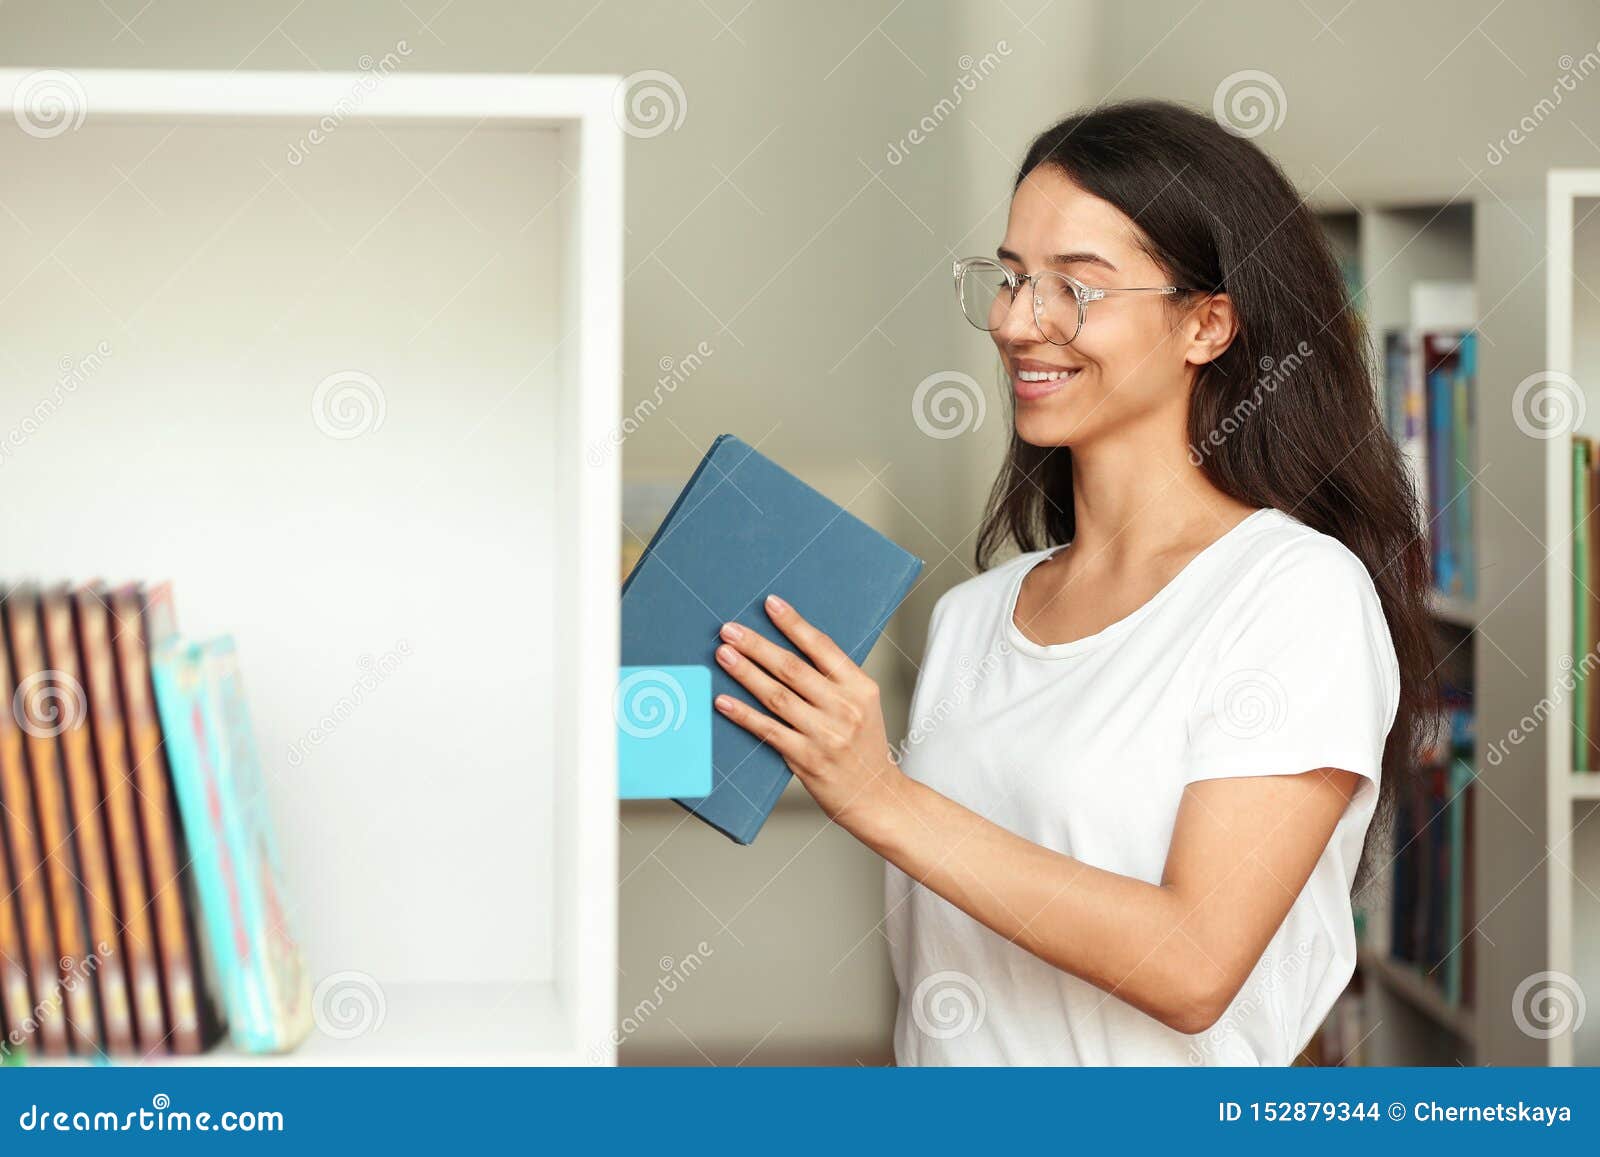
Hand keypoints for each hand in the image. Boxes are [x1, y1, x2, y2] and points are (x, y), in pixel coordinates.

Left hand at [712, 593, 905, 838]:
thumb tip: (788, 647)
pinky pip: (768, 730)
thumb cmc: (864, 746)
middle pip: (792, 668)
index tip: (770, 604)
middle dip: (757, 645)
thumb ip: (833, 679)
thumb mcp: (863, 705)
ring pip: (777, 696)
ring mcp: (825, 734)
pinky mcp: (806, 759)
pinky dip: (743, 714)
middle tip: (730, 629)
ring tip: (724, 655)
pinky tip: (724, 700)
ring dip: (745, 672)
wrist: (876, 796)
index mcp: (860, 687)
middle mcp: (844, 708)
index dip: (793, 623)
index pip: (822, 647)